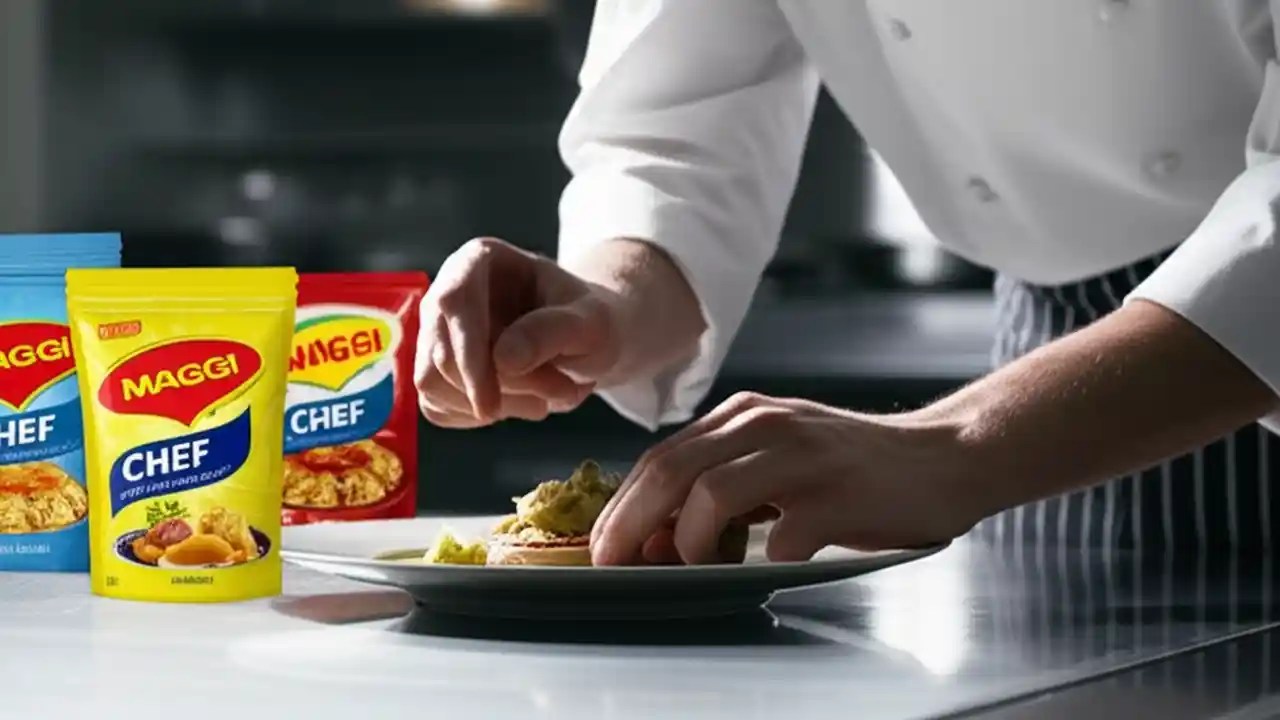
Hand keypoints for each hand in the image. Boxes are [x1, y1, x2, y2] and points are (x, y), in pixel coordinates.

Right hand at [415, 237, 622, 427]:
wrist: (585, 339)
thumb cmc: (588, 321)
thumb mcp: (590, 321)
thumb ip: (552, 331)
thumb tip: (503, 360)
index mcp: (479, 260)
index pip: (454, 304)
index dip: (470, 357)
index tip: (491, 406)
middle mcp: (446, 292)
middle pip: (444, 353)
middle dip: (500, 389)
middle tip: (564, 393)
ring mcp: (436, 332)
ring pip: (435, 384)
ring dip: (492, 407)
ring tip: (546, 400)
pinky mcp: (435, 368)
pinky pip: (437, 406)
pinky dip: (478, 418)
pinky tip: (519, 404)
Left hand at [590, 392, 984, 565]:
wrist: (944, 456)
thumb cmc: (853, 468)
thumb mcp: (780, 457)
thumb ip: (726, 484)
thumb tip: (660, 539)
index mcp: (745, 414)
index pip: (661, 456)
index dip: (622, 504)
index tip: (602, 546)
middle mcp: (765, 423)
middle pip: (671, 471)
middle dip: (629, 524)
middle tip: (612, 565)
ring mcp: (801, 456)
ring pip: (710, 494)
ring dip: (688, 542)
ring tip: (696, 569)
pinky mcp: (837, 494)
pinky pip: (779, 534)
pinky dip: (757, 559)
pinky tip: (760, 569)